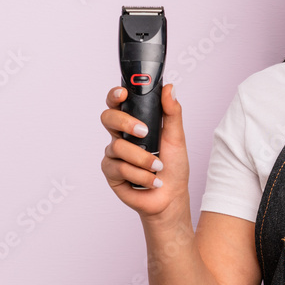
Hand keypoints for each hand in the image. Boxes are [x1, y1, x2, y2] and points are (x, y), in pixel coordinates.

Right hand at [100, 84, 188, 221]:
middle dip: (125, 123)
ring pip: (117, 147)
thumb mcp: (177, 137)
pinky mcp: (111, 172)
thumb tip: (170, 88)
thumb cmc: (173, 167)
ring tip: (158, 167)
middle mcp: (121, 137)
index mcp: (135, 124)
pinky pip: (120, 168)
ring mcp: (114, 155)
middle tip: (144, 132)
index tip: (123, 93)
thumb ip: (172, 112)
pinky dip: (141, 175)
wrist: (171, 196)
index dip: (115, 95)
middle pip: (108, 118)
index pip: (119, 104)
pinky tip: (152, 181)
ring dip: (143, 159)